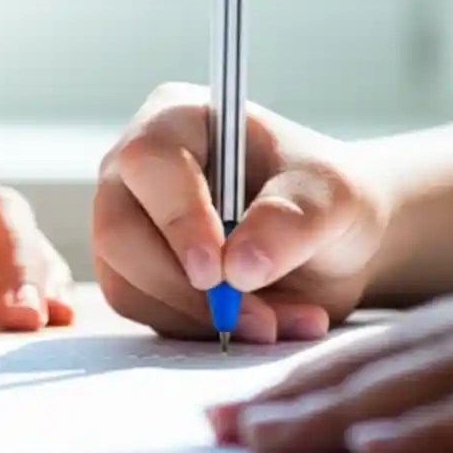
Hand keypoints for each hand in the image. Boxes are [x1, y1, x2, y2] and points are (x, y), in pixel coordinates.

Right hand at [93, 83, 392, 342]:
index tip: (217, 272)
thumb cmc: (325, 198)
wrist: (330, 242)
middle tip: (257, 320)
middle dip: (187, 288)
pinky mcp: (129, 272)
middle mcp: (134, 170)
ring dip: (200, 318)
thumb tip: (239, 267)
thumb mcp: (332, 197)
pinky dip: (198, 331)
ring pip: (126, 281)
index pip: (149, 164)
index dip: (177, 218)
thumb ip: (291, 220)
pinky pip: (142, 311)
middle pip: (119, 232)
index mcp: (175, 121)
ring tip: (278, 323)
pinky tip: (255, 323)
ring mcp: (125, 222)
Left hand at [207, 278, 452, 452]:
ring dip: (335, 407)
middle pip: (384, 363)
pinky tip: (368, 447)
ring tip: (261, 433)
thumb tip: (371, 430)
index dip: (305, 378)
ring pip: (420, 379)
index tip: (238, 410)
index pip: (383, 351)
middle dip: (296, 394)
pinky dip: (427, 430)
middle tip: (220, 424)